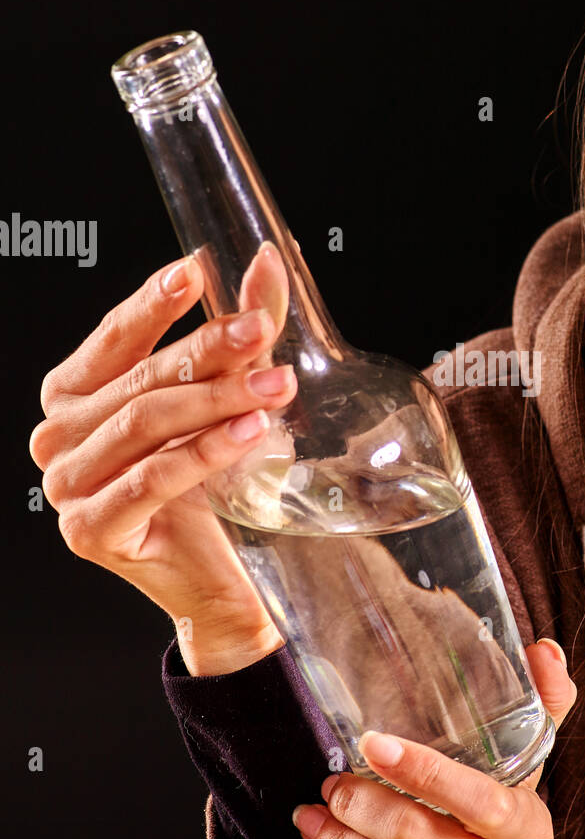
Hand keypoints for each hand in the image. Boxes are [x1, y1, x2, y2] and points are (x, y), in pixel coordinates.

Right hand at [28, 245, 295, 674]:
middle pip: (139, 381)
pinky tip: (251, 432)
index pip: (113, 338)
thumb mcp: (219, 402)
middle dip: (204, 351)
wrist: (206, 577)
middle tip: (258, 332)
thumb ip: (238, 337)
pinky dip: (205, 452)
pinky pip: (152, 478)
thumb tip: (267, 261)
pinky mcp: (91, 531)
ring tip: (274, 384)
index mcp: (72, 397)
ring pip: (146, 425)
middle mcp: (55, 438)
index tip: (195, 272)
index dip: (153, 304)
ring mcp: (65, 488)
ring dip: (216, 399)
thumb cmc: (205, 487)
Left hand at [292, 639, 576, 838]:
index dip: (423, 770)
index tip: (371, 743)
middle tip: (328, 785)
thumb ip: (537, 713)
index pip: (479, 797)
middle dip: (360, 805)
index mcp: (530, 826)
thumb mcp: (519, 785)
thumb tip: (545, 649)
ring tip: (314, 820)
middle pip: (419, 837)